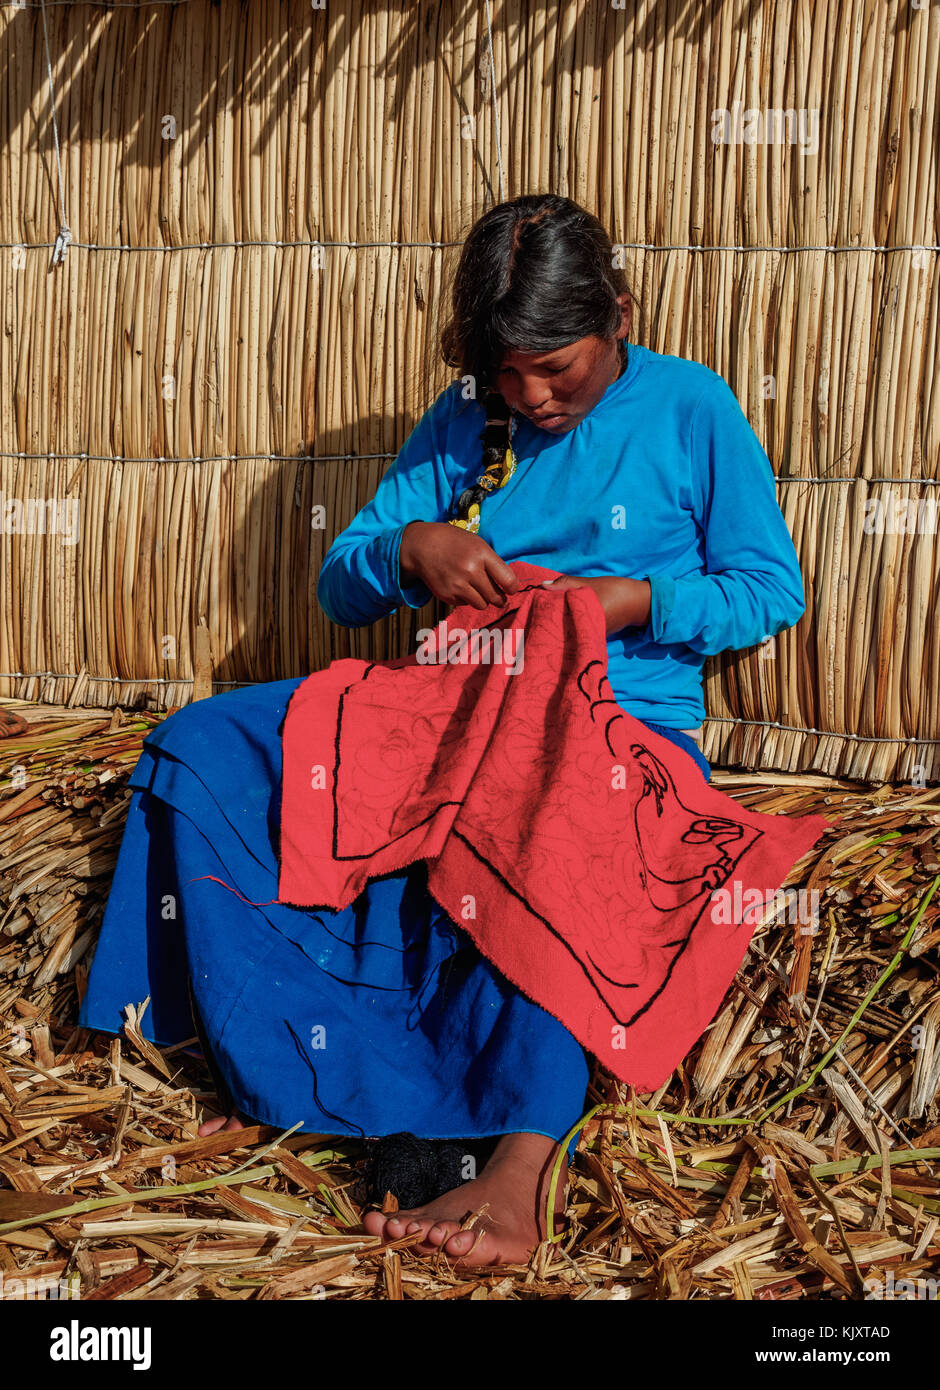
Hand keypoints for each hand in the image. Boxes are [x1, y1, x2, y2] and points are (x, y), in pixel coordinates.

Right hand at [399, 521, 519, 610]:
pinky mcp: (447, 595)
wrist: (423, 546)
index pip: (508, 580)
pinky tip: (459, 586)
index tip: (511, 589)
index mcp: (481, 554)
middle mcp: (470, 571)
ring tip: (477, 589)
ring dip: (483, 599)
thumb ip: (493, 563)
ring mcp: (457, 585)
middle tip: (500, 598)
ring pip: (482, 604)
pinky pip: (465, 604)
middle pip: (496, 597)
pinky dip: (466, 598)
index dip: (513, 588)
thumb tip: (509, 585)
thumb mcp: (477, 544)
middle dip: (500, 599)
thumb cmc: (454, 543)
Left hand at [540, 574, 651, 633]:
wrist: (639, 602)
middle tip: (532, 618)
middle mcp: (585, 633)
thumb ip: (565, 584)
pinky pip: (575, 633)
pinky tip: (559, 621)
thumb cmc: (615, 591)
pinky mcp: (592, 637)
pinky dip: (567, 627)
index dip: (542, 618)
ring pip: (566, 632)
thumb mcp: (589, 584)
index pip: (557, 621)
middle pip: (559, 630)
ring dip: (557, 626)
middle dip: (547, 625)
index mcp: (584, 619)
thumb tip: (542, 586)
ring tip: (542, 619)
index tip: (530, 613)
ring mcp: (589, 637)